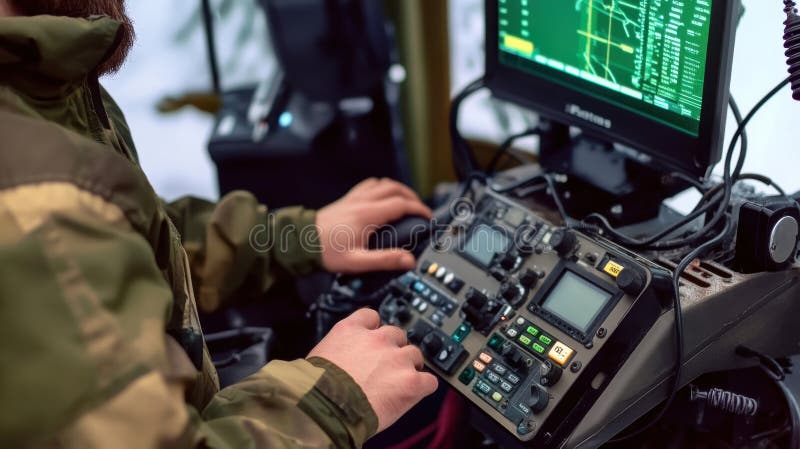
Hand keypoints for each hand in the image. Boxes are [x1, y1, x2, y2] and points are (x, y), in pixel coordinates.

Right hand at [307, 309, 437, 433]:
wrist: (324, 409)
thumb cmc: (315, 389)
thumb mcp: (319, 356)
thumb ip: (337, 349)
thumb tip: (340, 359)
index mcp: (351, 330)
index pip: (371, 316)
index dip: (374, 329)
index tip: (375, 337)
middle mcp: (376, 339)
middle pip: (396, 334)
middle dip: (393, 350)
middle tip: (385, 367)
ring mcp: (396, 358)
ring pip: (415, 354)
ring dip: (409, 367)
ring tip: (398, 383)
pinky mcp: (411, 381)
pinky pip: (429, 380)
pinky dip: (423, 387)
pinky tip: (413, 394)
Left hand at [316, 178, 431, 272]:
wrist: (301, 241)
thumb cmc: (326, 252)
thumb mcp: (357, 261)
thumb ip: (384, 260)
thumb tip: (409, 261)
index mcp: (368, 214)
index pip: (401, 204)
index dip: (419, 209)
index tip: (427, 217)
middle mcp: (363, 202)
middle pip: (394, 188)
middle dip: (412, 196)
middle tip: (420, 209)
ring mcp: (354, 198)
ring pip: (382, 183)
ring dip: (398, 189)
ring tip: (406, 201)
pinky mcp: (347, 200)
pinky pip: (368, 185)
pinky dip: (381, 187)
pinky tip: (383, 196)